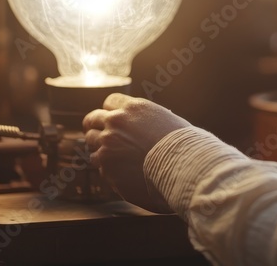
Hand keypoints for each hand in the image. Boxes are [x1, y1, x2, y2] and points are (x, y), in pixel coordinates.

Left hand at [83, 93, 190, 212]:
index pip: (109, 102)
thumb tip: (144, 125)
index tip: (113, 119)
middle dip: (94, 126)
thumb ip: (148, 120)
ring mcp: (108, 146)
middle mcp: (116, 123)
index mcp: (132, 108)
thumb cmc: (184, 145)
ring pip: (91, 144)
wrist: (184, 169)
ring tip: (116, 158)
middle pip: (91, 120)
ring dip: (101, 149)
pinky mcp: (107, 169)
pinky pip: (101, 168)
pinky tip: (125, 173)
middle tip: (99, 134)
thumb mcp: (167, 120)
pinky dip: (109, 169)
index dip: (112, 111)